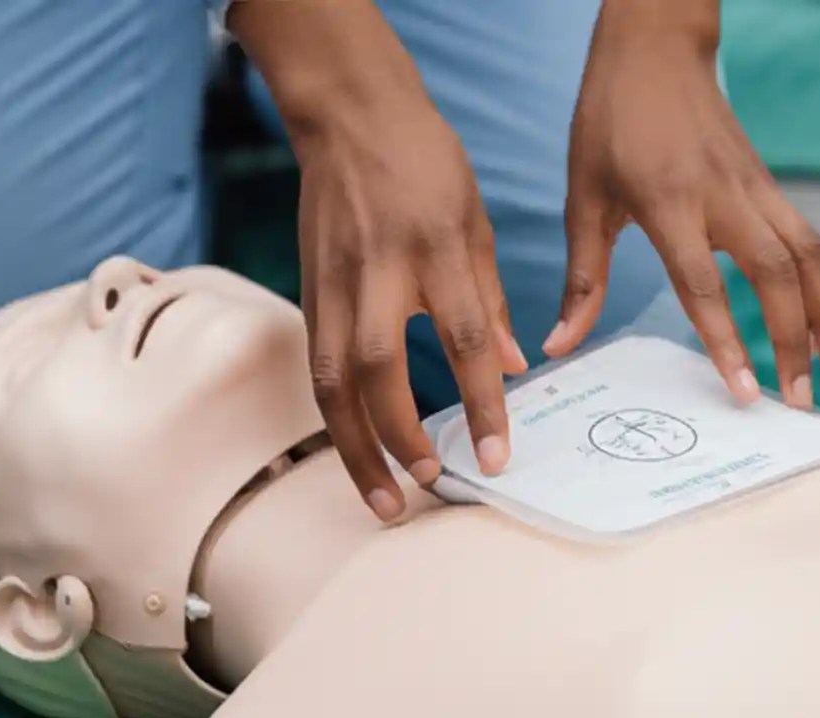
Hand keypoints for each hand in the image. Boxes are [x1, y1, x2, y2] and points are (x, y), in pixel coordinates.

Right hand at [231, 0, 525, 520]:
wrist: (348, 117)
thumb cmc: (423, 162)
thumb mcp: (475, 221)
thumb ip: (491, 299)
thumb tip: (511, 367)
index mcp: (433, 249)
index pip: (461, 340)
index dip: (481, 404)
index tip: (496, 456)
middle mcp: (377, 273)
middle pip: (378, 374)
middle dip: (399, 441)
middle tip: (428, 486)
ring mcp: (333, 285)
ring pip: (332, 383)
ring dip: (355, 448)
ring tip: (382, 498)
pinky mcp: (308, 291)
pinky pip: (318, 367)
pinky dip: (336, 416)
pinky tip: (356, 449)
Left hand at [548, 0, 819, 407]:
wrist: (655, 48)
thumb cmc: (609, 122)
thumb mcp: (583, 198)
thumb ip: (582, 278)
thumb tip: (559, 345)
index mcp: (669, 201)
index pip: (704, 284)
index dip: (727, 341)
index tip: (746, 392)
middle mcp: (723, 195)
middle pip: (778, 275)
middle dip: (796, 340)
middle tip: (803, 399)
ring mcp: (754, 186)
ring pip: (811, 256)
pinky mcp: (768, 183)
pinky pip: (807, 239)